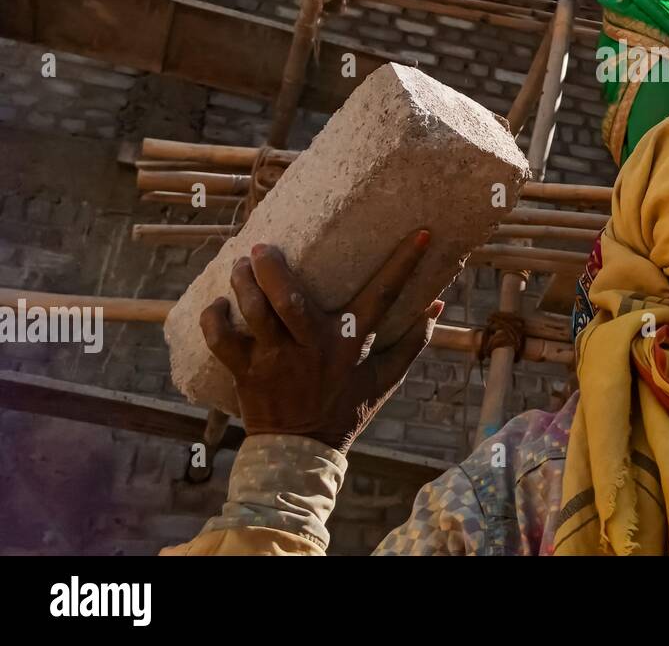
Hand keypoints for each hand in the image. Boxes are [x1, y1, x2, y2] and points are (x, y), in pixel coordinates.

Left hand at [200, 230, 440, 453]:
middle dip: (273, 267)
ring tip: (240, 266)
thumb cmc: (346, 409)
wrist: (301, 451)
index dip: (403, 263)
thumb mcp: (384, 379)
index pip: (382, 296)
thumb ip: (411, 342)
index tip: (419, 233)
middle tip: (262, 247)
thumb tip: (437, 306)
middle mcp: (311, 349)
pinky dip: (214, 319)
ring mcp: (275, 361)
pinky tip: (218, 303)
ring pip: (254, 313)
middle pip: (289, 299)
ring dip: (243, 284)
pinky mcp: (245, 372)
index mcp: (350, 346)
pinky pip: (220, 341)